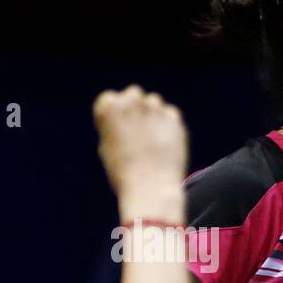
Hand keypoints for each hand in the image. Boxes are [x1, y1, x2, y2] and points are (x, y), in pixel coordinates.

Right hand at [92, 85, 187, 213]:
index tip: (116, 131)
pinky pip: (169, 115)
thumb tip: (127, 117)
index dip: (112, 116)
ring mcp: (155, 107)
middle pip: (133, 94)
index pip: (109, 99)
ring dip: (152, 115)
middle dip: (135, 108)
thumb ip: (116, 125)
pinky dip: (167, 126)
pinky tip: (164, 145)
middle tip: (137, 133)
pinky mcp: (174, 117)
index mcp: (108, 108)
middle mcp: (131, 101)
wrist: (150, 188)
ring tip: (151, 143)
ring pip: (153, 103)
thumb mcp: (108, 147)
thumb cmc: (123, 173)